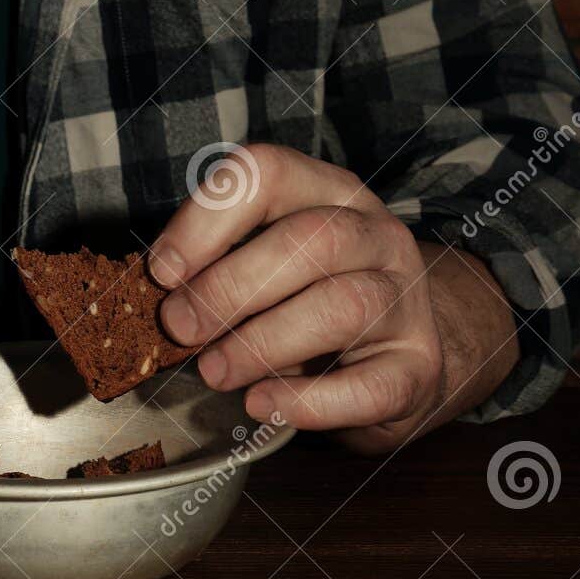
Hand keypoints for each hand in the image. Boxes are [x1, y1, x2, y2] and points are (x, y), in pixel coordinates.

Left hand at [149, 143, 517, 452]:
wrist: (402, 359)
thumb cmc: (313, 308)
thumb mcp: (268, 269)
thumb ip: (219, 271)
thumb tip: (162, 301)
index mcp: (328, 195)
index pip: (268, 173)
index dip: (206, 219)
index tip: (163, 272)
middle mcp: (376, 236)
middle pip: (309, 239)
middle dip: (229, 287)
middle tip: (180, 329)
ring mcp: (406, 301)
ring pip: (342, 306)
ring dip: (262, 343)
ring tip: (214, 372)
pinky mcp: (418, 369)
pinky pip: (367, 386)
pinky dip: (306, 401)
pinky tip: (262, 404)